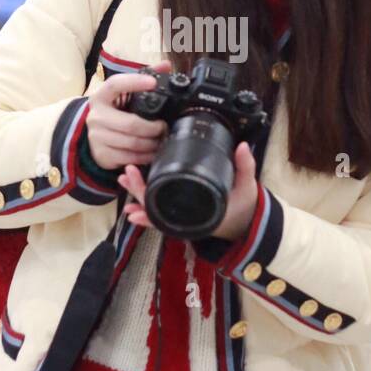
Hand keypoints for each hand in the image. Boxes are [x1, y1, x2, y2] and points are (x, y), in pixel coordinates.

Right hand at [84, 61, 171, 169]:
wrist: (94, 136)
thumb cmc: (114, 112)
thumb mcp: (124, 95)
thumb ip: (143, 78)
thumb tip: (165, 65)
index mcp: (101, 96)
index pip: (115, 85)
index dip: (134, 82)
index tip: (153, 82)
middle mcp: (96, 116)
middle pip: (130, 123)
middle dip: (153, 127)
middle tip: (164, 126)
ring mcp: (97, 137)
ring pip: (132, 142)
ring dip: (152, 143)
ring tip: (161, 140)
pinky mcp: (102, 154)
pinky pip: (129, 157)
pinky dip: (145, 156)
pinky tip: (152, 152)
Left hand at [119, 138, 258, 241]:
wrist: (245, 222)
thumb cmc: (244, 207)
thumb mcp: (246, 186)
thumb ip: (245, 166)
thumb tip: (242, 147)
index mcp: (199, 216)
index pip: (168, 213)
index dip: (150, 206)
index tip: (138, 194)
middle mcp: (186, 219)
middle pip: (155, 207)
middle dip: (139, 191)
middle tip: (128, 174)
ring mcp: (181, 216)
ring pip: (154, 208)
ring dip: (138, 194)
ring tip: (125, 179)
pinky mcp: (181, 211)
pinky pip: (159, 210)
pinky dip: (145, 206)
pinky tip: (131, 202)